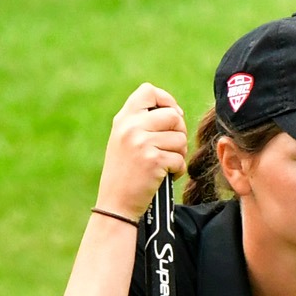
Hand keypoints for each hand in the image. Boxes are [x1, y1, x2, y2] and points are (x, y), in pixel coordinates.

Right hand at [95, 83, 187, 220]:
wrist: (116, 204)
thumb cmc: (124, 173)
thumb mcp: (124, 140)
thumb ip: (141, 123)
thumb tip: (176, 112)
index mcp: (123, 119)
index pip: (148, 91)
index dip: (166, 100)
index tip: (172, 115)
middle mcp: (131, 127)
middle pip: (173, 115)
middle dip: (179, 132)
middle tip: (172, 147)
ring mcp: (142, 143)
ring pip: (180, 138)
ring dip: (179, 154)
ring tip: (165, 164)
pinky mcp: (154, 161)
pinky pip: (180, 159)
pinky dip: (177, 170)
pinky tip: (165, 176)